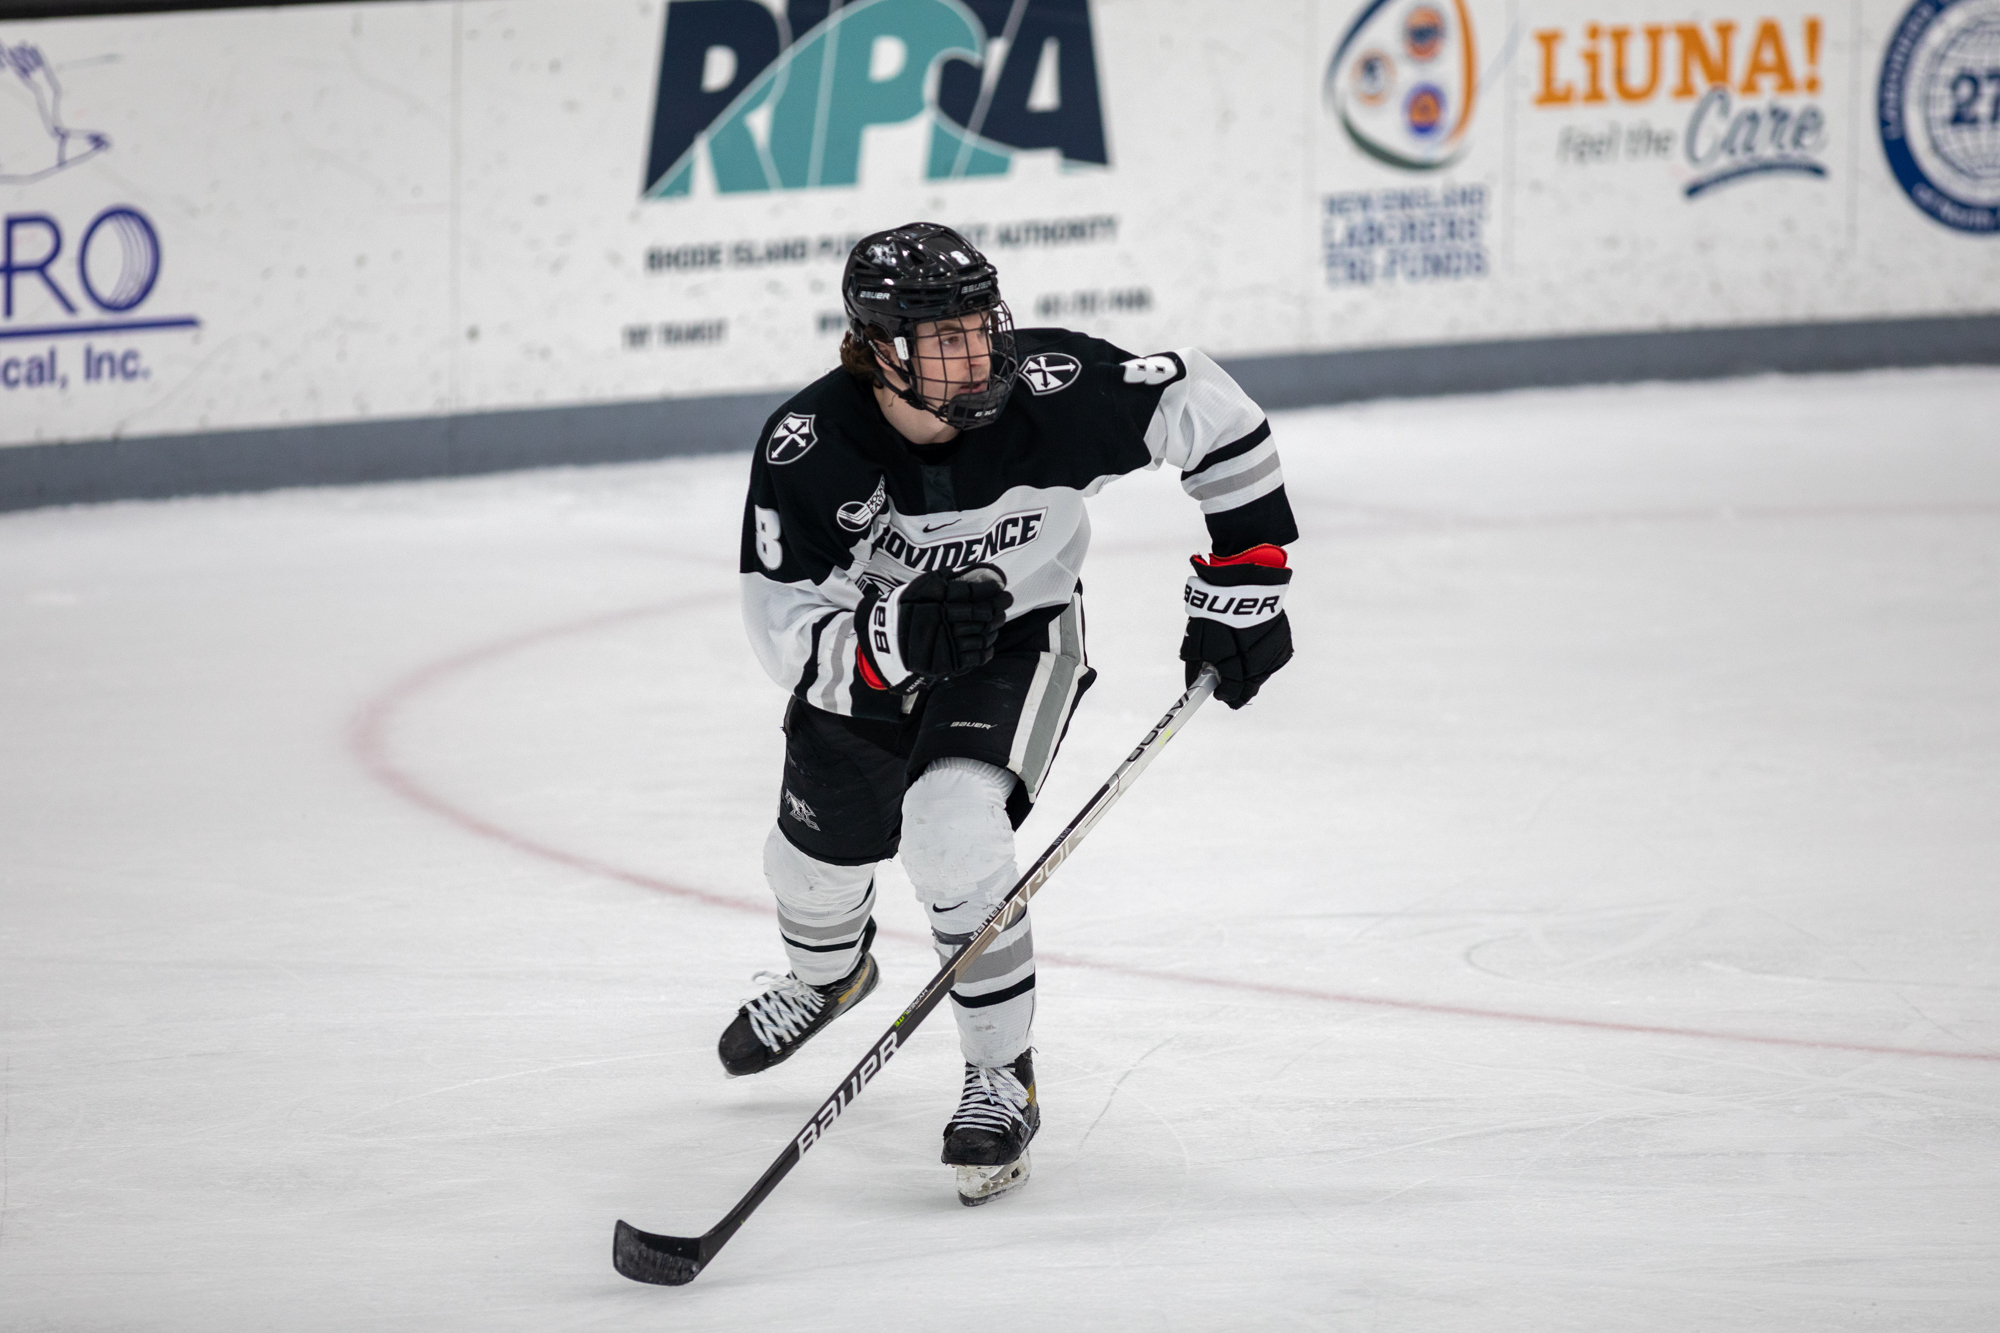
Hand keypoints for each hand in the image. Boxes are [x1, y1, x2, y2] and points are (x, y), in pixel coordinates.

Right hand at [859, 564, 1011, 687]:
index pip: (974, 594)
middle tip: (1005, 602)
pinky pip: (975, 657)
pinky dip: (986, 650)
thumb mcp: (922, 585)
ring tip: (998, 622)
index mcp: (940, 600)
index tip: (1001, 588)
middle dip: (998, 608)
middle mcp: (945, 621)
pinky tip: (989, 644)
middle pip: (983, 615)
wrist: (887, 638)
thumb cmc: (907, 607)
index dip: (991, 591)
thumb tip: (972, 573)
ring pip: (982, 635)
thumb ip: (946, 579)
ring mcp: (947, 642)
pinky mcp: (947, 661)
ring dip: (994, 628)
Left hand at [1179, 545, 1291, 708]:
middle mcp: (1256, 662)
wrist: (1244, 581)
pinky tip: (1254, 648)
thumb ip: (1196, 664)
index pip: (1231, 693)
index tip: (1219, 694)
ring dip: (1252, 673)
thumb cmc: (1215, 609)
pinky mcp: (1284, 641)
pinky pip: (1273, 659)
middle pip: (1249, 688)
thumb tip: (1195, 681)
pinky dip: (1264, 658)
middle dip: (1239, 688)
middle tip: (1229, 687)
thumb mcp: (1197, 638)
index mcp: (1233, 664)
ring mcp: (1272, 652)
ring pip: (1263, 674)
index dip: (1224, 695)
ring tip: (1241, 659)